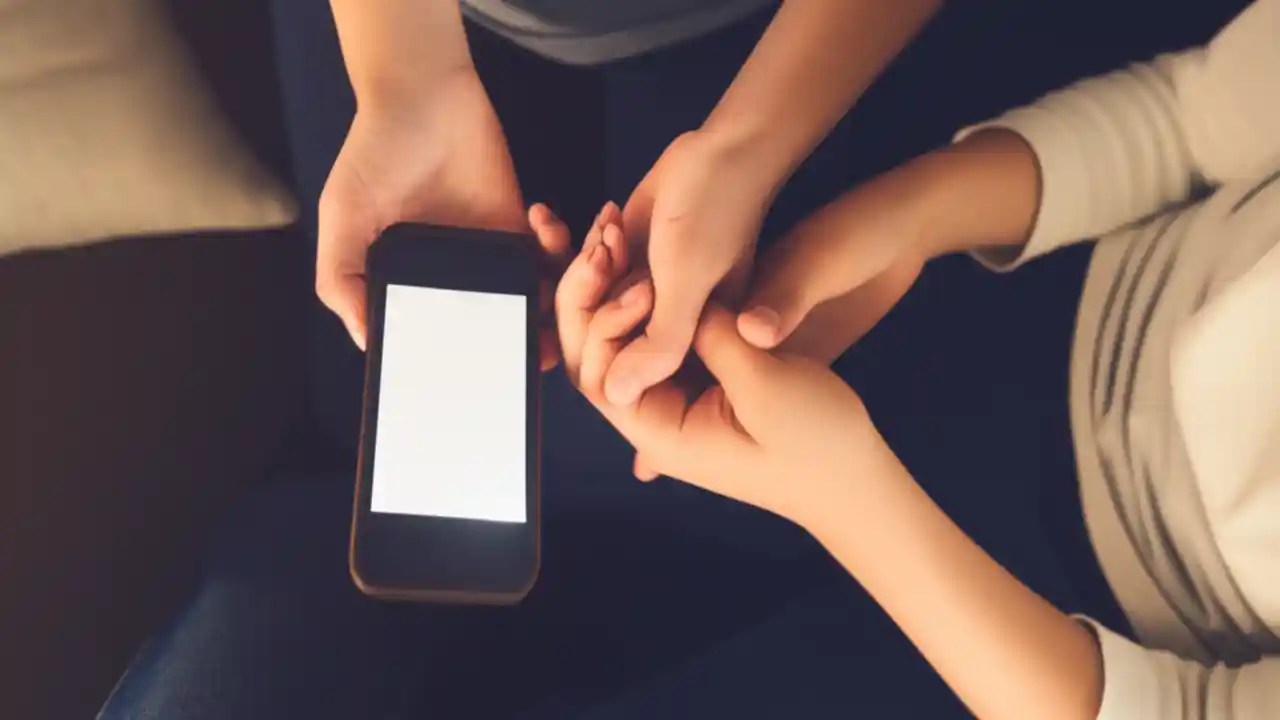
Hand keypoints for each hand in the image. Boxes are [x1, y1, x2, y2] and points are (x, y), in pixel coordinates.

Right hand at [316, 72, 530, 351]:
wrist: (422, 95)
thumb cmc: (373, 155)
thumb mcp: (341, 221)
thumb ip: (342, 282)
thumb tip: (365, 341)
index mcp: (410, 286)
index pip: (438, 340)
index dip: (458, 367)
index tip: (477, 388)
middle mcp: (454, 279)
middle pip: (492, 330)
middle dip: (515, 349)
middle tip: (530, 360)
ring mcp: (491, 255)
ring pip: (530, 302)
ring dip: (549, 308)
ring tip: (549, 303)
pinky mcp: (521, 226)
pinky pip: (550, 257)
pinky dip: (558, 251)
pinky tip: (541, 225)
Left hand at [550, 209, 897, 529]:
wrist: (856, 475)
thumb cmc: (819, 441)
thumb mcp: (767, 382)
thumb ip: (713, 338)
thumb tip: (666, 299)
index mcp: (661, 431)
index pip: (597, 374)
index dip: (604, 322)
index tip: (643, 283)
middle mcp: (656, 418)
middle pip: (597, 356)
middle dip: (596, 302)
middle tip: (616, 247)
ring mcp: (676, 398)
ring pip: (623, 340)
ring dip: (619, 293)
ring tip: (623, 238)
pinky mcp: (700, 379)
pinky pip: (658, 337)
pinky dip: (649, 300)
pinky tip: (648, 257)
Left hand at [603, 130, 777, 405]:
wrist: (724, 152)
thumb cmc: (719, 214)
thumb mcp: (689, 283)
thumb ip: (660, 343)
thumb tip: (616, 395)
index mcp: (694, 357)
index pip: (625, 384)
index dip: (606, 347)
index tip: (629, 294)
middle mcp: (667, 339)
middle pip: (597, 349)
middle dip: (590, 301)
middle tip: (609, 255)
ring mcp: (646, 307)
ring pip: (587, 312)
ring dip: (586, 270)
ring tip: (614, 232)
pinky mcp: (631, 275)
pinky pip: (588, 282)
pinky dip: (588, 251)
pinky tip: (611, 218)